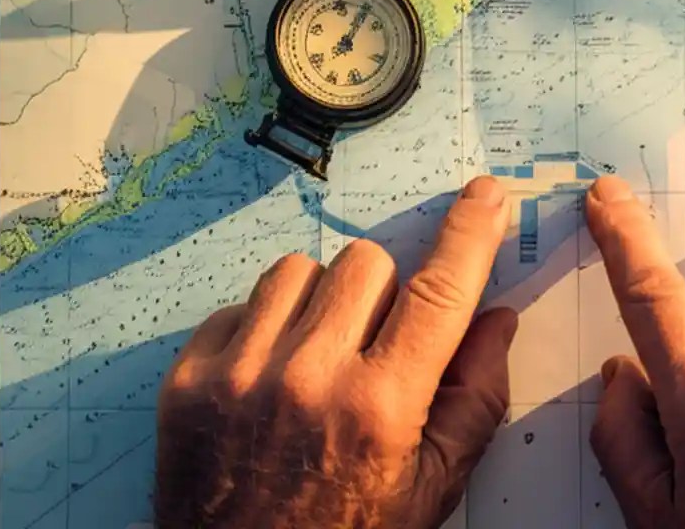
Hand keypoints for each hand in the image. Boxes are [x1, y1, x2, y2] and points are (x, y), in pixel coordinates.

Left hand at [154, 176, 514, 528]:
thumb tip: (496, 318)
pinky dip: (265, 327)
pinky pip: (240, 304)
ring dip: (323, 301)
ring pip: (299, 269)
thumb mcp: (432, 488)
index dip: (471, 234)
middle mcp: (306, 380)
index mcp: (380, 409)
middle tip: (380, 343)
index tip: (485, 197)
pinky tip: (271, 378)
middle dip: (387, 291)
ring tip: (320, 357)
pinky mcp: (188, 377)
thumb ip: (474, 399)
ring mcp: (238, 374)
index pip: (439, 293)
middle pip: (366, 263)